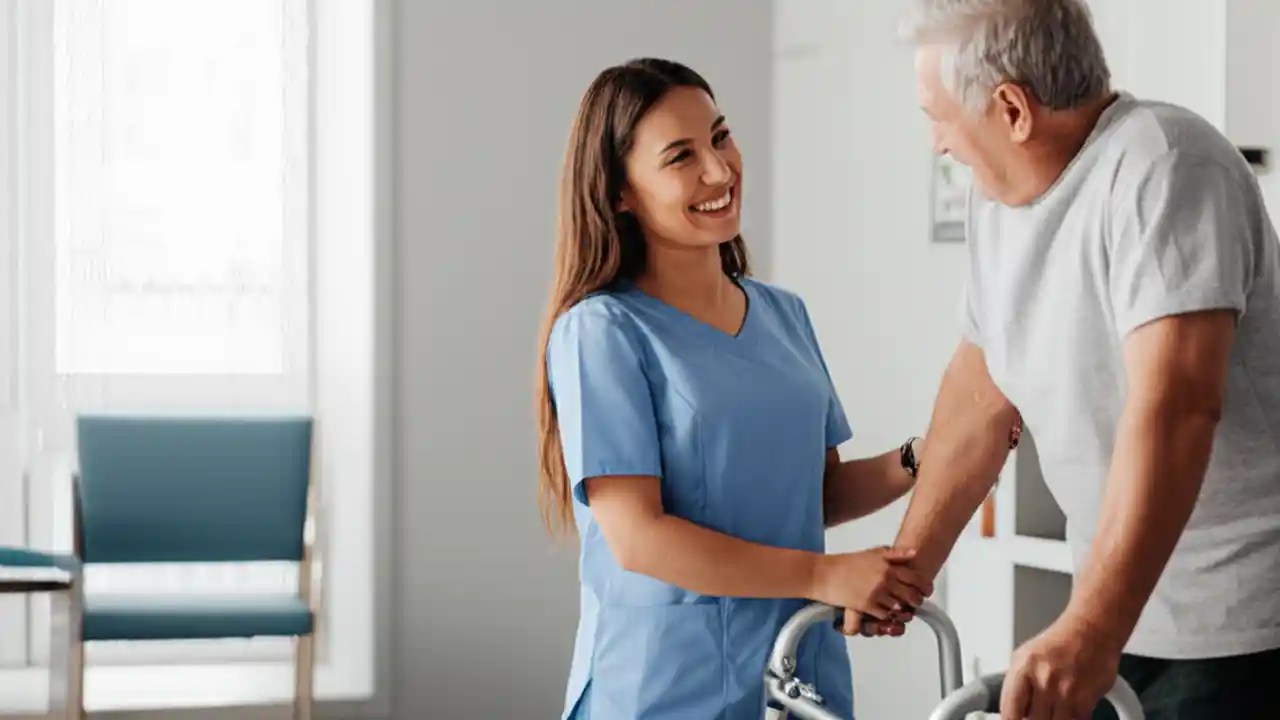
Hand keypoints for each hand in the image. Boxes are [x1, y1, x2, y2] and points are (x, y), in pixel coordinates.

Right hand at [811, 547, 932, 635]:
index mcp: (887, 565)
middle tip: (915, 603)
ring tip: (901, 610)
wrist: (823, 573)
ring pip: (900, 607)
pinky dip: (888, 617)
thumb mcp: (871, 553)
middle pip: (912, 595)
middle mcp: (884, 578)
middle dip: (916, 601)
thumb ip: (893, 554)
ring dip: (903, 611)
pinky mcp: (866, 605)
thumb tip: (912, 552)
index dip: (925, 586)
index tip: (927, 591)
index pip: (915, 577)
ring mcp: (876, 592)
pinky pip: (885, 615)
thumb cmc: (844, 563)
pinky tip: (886, 613)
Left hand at [1000, 614, 1121, 719]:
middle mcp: (1043, 679)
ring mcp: (1065, 690)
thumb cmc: (1059, 643)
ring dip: (1055, 718)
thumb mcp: (1025, 657)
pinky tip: (1070, 708)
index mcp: (1023, 668)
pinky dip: (1072, 718)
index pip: (1009, 711)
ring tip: (1055, 708)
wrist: (1091, 630)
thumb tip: (1014, 712)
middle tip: (1039, 711)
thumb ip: (1017, 685)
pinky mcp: (1086, 699)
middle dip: (1035, 719)